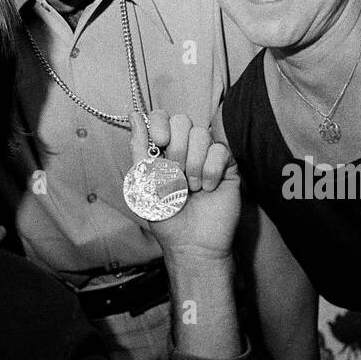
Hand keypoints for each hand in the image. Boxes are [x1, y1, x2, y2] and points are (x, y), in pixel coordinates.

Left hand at [132, 110, 238, 262]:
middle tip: (175, 174)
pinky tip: (207, 188)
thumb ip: (139, 149)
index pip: (162, 116)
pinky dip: (210, 170)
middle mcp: (186, 148)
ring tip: (191, 188)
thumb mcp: (144, 183)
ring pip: (201, 134)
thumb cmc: (167, 218)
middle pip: (182, 120)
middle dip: (176, 148)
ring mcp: (207, 156)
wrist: (192, 244)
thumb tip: (134, 115)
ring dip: (193, 164)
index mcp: (163, 149)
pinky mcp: (227, 166)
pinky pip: (220, 150)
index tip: (160, 142)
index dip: (160, 123)